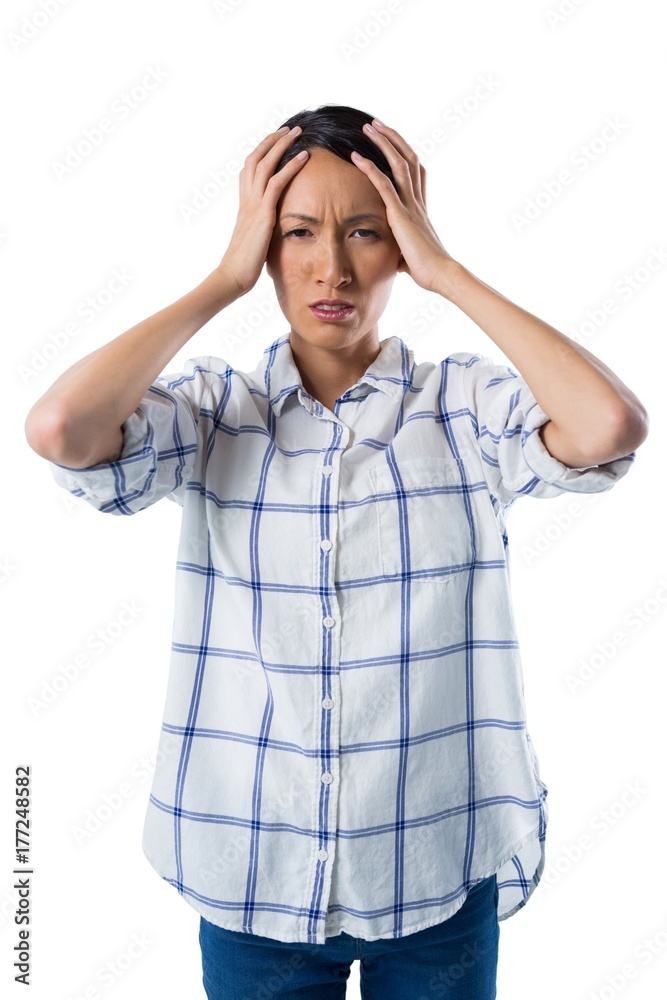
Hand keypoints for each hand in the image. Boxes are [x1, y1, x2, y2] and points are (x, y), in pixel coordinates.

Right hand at [217, 126, 308, 296]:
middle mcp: (246, 199)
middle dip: (272, 140)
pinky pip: (277, 183)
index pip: (250, 168)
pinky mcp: (262, 214)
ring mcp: (253, 205)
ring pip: (266, 164)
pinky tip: (303, 156)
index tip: (276, 140)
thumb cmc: (243, 265)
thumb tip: (271, 228)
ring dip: (282, 145)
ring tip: (297, 133)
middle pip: (256, 158)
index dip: (262, 151)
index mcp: (244, 204)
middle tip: (289, 128)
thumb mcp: (254, 239)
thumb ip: (261, 228)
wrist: (232, 276)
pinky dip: (290, 166)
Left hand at [351, 120, 455, 293]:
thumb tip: (398, 261)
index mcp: (420, 208)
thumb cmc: (428, 269)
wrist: (441, 274)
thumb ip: (403, 250)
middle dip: (392, 139)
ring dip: (383, 143)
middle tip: (376, 124)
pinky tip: (356, 156)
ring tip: (368, 127)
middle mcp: (417, 201)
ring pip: (398, 163)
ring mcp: (410, 205)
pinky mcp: (400, 214)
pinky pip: (384, 184)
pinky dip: (369, 168)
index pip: (416, 172)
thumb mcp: (411, 254)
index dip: (404, 153)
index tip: (392, 142)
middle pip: (408, 158)